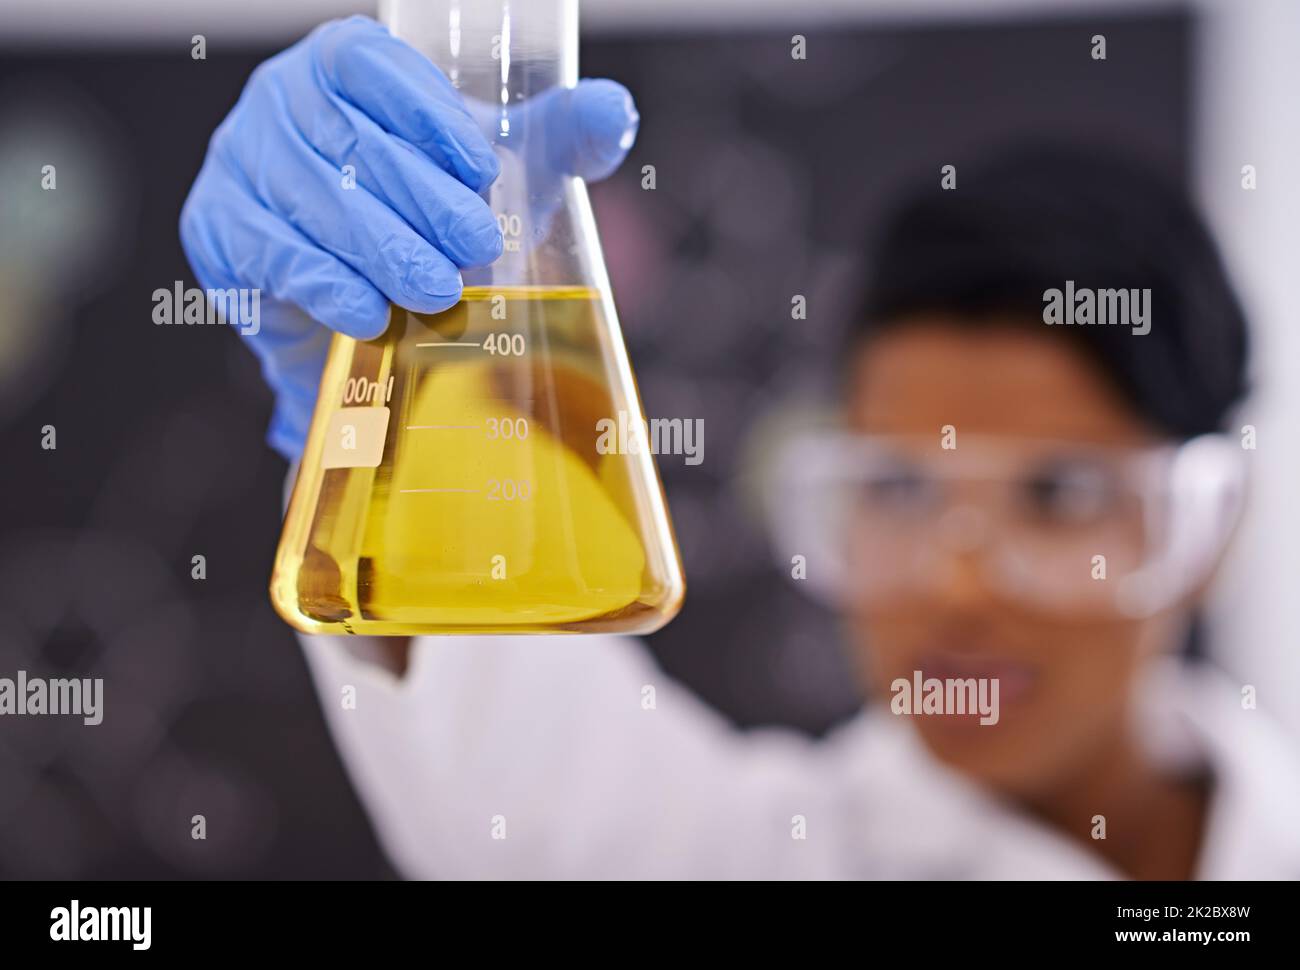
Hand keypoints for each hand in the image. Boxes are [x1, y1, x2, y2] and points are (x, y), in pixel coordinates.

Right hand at [180, 15, 638, 459]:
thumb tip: (616, 113)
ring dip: (378, 248)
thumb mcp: (508, 172)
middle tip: (475, 244)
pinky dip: (324, 284)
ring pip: (310, 200)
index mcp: (345, 65)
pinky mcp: (217, 230)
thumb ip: (561, 136)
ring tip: (437, 290)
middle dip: (417, 198)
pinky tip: (368, 312)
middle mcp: (281, 101)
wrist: (372, 300)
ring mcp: (240, 162)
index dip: (426, 114)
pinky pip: (269, 253)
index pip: (373, 67)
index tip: (483, 166)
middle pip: (346, 140)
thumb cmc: (438, 216)